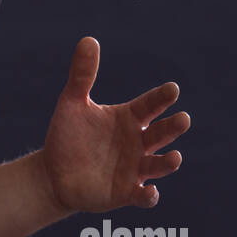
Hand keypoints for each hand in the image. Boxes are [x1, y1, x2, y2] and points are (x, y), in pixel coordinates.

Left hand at [40, 36, 188, 216]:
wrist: (53, 173)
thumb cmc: (68, 135)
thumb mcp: (72, 103)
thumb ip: (83, 75)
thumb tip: (88, 39)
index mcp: (129, 118)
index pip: (150, 105)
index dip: (161, 98)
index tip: (172, 89)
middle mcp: (138, 142)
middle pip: (162, 133)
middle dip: (173, 127)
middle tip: (183, 119)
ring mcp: (135, 168)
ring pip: (158, 165)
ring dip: (168, 162)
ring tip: (174, 158)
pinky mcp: (125, 193)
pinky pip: (142, 196)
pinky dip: (148, 196)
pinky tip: (149, 193)